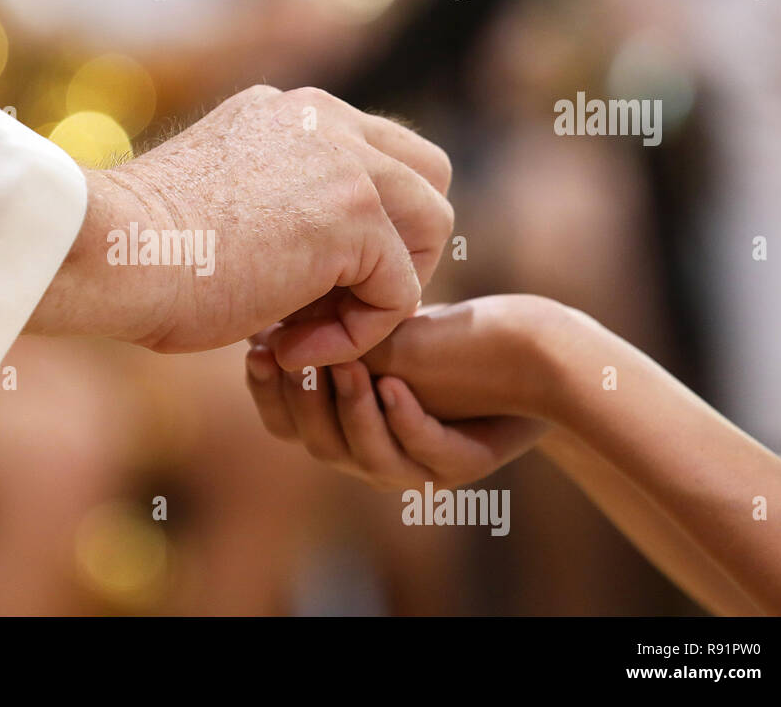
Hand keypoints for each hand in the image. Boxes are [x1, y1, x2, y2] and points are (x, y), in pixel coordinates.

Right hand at [28, 85, 452, 367]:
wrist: (106, 253)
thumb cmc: (136, 251)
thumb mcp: (219, 206)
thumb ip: (276, 208)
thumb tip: (313, 266)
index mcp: (291, 113)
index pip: (379, 159)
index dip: (366, 231)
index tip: (297, 285)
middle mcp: (326, 119)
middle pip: (427, 180)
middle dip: (398, 251)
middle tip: (327, 305)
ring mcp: (347, 160)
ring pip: (432, 228)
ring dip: (379, 294)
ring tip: (302, 331)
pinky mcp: (356, 215)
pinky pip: (400, 293)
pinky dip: (355, 336)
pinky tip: (283, 345)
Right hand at [244, 295, 573, 487]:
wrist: (528, 351)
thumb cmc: (445, 337)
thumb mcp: (372, 330)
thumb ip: (321, 336)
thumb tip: (253, 314)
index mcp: (343, 427)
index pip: (286, 427)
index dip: (267, 395)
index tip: (258, 350)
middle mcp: (374, 455)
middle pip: (321, 446)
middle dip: (303, 402)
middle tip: (293, 358)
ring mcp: (420, 467)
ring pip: (371, 457)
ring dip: (353, 411)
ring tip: (348, 367)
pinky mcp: (465, 465)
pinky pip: (426, 452)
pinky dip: (405, 419)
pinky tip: (394, 385)